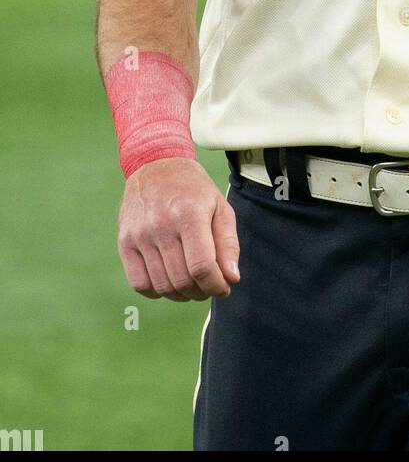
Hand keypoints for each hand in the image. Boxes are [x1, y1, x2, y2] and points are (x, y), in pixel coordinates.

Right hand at [117, 158, 240, 302]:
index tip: (224, 287)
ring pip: (162, 286)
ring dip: (181, 295)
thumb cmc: (193, 190)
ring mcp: (139, 235)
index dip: (216, 285)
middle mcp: (161, 225)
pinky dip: (157, 291)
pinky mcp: (124, 242)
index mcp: (189, 214)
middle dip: (201, 292)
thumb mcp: (220, 207)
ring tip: (192, 285)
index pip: (202, 266)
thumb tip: (231, 278)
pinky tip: (169, 281)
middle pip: (182, 280)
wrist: (156, 166)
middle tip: (208, 286)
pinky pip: (139, 283)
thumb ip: (228, 244)